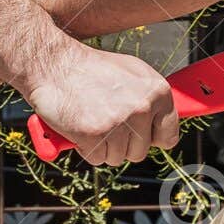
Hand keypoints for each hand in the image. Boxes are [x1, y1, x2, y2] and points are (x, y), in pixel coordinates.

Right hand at [19, 40, 178, 166]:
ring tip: (91, 118)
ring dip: (103, 146)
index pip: (169, 136)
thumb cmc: (91, 69)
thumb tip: (164, 123)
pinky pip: (97, 159)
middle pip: (140, 152)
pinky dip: (85, 148)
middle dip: (122, 143)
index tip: (141, 134)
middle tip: (105, 119)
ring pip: (118, 158)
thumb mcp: (132, 73)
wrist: (55, 64)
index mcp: (157, 91)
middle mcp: (142, 107)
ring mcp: (119, 122)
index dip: (152, 138)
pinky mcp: (95, 134)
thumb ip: (151, 99)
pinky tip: (80, 125)